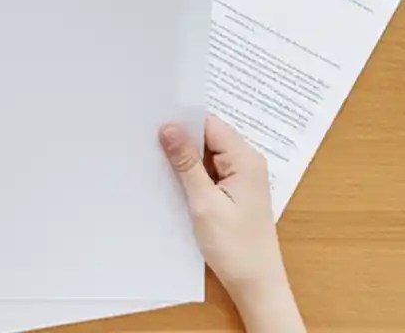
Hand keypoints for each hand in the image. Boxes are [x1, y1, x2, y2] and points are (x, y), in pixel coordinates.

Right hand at [160, 116, 304, 332]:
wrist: (256, 283)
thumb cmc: (234, 246)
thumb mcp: (204, 203)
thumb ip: (186, 163)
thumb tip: (169, 127)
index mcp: (245, 159)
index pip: (210, 125)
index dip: (183, 122)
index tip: (152, 123)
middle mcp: (247, 162)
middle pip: (209, 137)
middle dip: (182, 140)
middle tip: (148, 141)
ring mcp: (243, 177)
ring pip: (208, 155)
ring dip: (186, 160)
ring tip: (156, 161)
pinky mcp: (236, 191)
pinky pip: (211, 172)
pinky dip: (193, 175)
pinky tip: (174, 181)